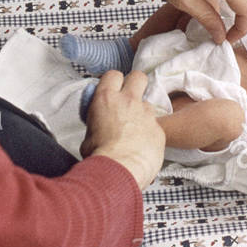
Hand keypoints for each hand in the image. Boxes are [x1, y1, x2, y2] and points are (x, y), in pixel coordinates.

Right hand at [80, 70, 165, 188]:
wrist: (120, 171)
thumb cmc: (101, 157)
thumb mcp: (87, 136)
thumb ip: (95, 125)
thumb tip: (97, 129)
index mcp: (106, 99)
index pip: (113, 75)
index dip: (113, 81)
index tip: (112, 88)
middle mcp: (129, 102)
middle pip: (138, 77)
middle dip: (135, 83)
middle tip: (130, 96)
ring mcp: (147, 115)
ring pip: (148, 104)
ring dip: (142, 113)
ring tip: (135, 130)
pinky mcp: (159, 130)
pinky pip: (155, 126)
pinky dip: (150, 133)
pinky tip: (142, 146)